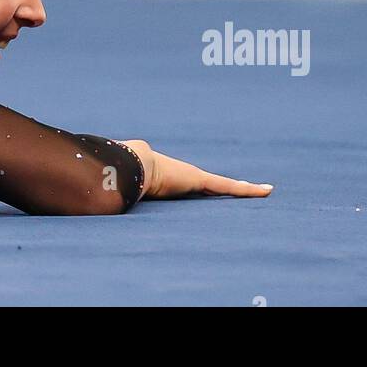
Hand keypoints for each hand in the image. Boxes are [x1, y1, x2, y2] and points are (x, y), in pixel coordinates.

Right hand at [123, 140, 272, 199]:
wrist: (130, 164)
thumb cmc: (125, 180)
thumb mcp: (125, 192)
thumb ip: (118, 196)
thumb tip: (100, 202)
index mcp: (170, 181)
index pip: (191, 186)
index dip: (201, 189)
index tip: (205, 190)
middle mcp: (186, 177)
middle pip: (213, 186)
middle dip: (229, 189)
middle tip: (247, 190)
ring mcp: (195, 178)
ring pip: (226, 187)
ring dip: (245, 190)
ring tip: (264, 191)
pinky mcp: (202, 180)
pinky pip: (230, 187)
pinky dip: (249, 190)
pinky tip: (266, 191)